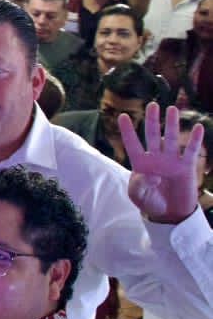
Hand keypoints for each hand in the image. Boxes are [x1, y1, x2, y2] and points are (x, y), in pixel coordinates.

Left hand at [123, 102, 202, 223]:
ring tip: (172, 109)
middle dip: (152, 120)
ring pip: (172, 139)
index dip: (127, 131)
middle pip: (153, 135)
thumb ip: (139, 184)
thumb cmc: (149, 202)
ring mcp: (171, 161)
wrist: (169, 214)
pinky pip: (191, 151)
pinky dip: (194, 140)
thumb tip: (152, 175)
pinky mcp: (186, 167)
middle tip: (152, 105)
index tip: (122, 116)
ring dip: (172, 124)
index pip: (132, 143)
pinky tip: (197, 127)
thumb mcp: (137, 195)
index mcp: (140, 163)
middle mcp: (156, 158)